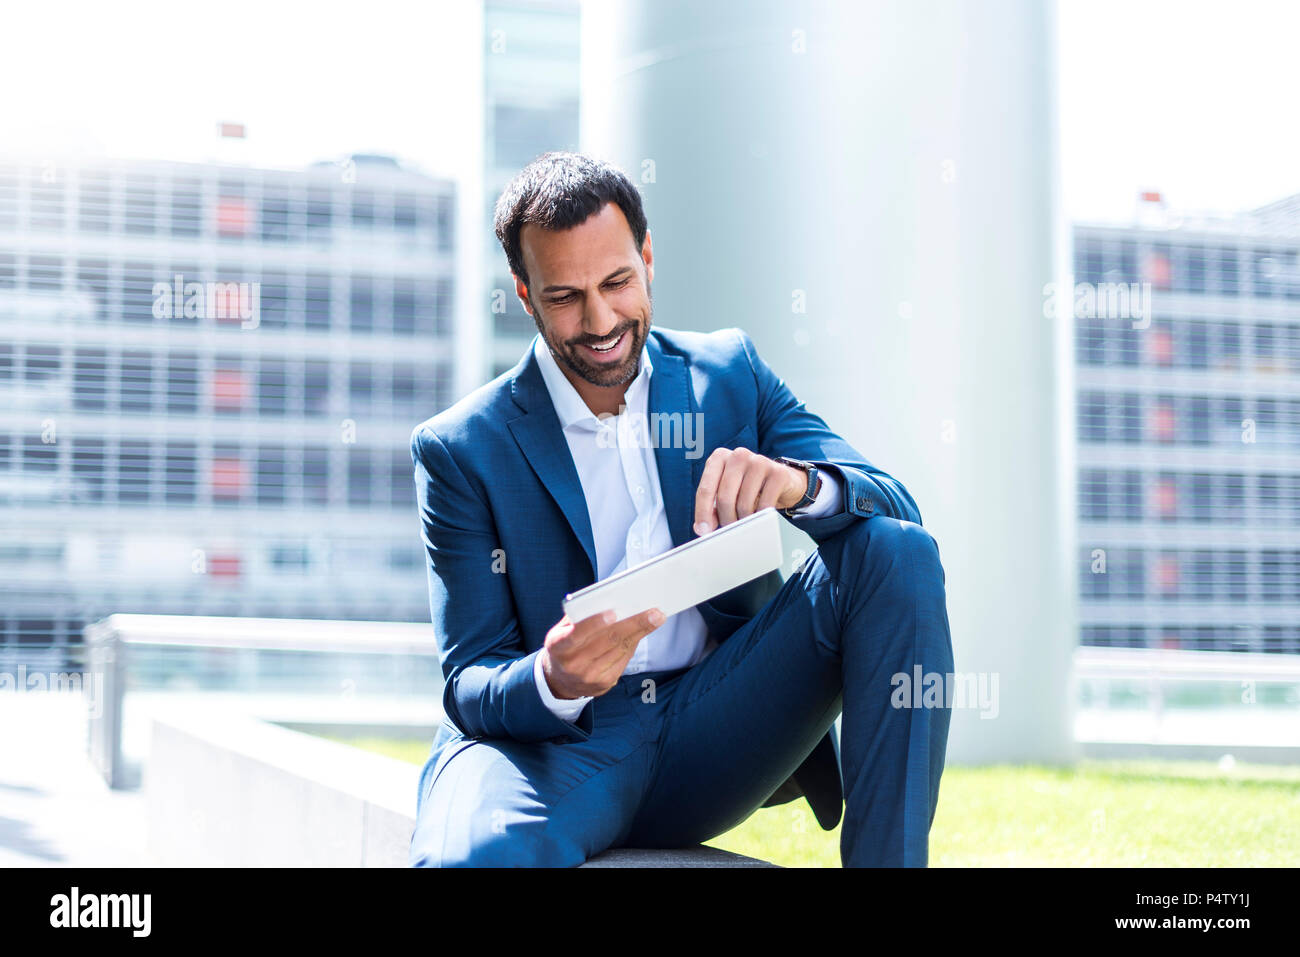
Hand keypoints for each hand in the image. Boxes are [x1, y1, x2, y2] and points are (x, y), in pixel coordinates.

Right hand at [540, 607, 664, 698]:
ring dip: (641, 632)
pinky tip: (644, 630)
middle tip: (654, 612)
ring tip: (656, 617)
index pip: (576, 634)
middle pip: (608, 641)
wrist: (560, 681)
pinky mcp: (604, 683)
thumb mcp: (562, 630)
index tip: (614, 612)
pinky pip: (624, 659)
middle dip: (634, 624)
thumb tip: (611, 601)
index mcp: (558, 646)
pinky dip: (635, 642)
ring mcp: (589, 676)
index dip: (594, 623)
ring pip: (620, 649)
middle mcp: (573, 664)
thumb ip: (579, 617)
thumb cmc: (565, 645)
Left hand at [693, 446, 807, 534]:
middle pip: (724, 498)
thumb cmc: (748, 487)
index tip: (703, 532)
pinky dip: (760, 517)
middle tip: (730, 530)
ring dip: (743, 520)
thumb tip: (703, 528)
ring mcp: (759, 461)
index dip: (702, 513)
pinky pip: (764, 505)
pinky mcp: (778, 473)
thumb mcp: (726, 493)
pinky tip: (760, 516)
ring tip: (746, 521)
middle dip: (726, 519)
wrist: (782, 481)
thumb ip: (712, 508)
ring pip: (744, 504)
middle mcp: (738, 455)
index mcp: (719, 457)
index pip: (705, 489)